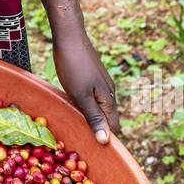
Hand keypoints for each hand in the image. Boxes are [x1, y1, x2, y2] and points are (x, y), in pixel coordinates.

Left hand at [52, 27, 119, 145]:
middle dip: (97, 129)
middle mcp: (109, 92)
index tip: (89, 147)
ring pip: (100, 107)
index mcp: (109, 99)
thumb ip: (94, 117)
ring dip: (90, 117)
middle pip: (108, 118)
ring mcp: (102, 83)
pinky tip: (72, 104)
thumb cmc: (73, 66)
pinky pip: (93, 98)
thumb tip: (106, 140)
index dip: (104, 138)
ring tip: (74, 122)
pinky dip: (85, 105)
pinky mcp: (93, 77)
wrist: (69, 36)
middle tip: (78, 136)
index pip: (114, 127)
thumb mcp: (81, 95)